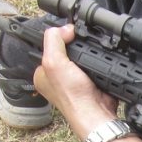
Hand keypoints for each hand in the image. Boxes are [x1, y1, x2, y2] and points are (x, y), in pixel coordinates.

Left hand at [33, 25, 118, 139]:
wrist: (95, 112)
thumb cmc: (72, 96)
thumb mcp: (54, 62)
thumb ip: (54, 40)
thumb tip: (65, 29)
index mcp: (43, 74)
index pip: (47, 47)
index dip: (57, 37)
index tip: (67, 31)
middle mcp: (57, 78)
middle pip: (65, 51)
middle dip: (73, 45)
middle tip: (79, 41)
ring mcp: (74, 81)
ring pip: (80, 58)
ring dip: (87, 54)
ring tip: (90, 51)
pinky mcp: (90, 82)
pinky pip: (93, 66)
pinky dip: (97, 62)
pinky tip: (98, 60)